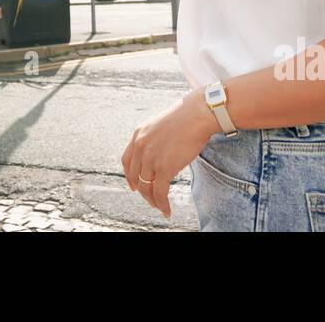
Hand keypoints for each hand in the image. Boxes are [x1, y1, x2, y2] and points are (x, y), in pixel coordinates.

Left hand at [121, 90, 217, 218]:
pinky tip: (167, 210)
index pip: (126, 160)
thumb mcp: (161, 125)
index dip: (129, 176)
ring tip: (160, 207)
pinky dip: (162, 205)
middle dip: (142, 190)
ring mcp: (151, 158)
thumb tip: (161, 154)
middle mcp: (140, 146)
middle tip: (150, 198)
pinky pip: (159, 193)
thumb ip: (155, 139)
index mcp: (138, 135)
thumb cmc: (186, 118)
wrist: (197, 114)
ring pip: (146, 187)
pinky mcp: (164, 168)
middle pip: (135, 176)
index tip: (133, 185)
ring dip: (152, 200)